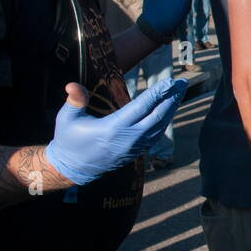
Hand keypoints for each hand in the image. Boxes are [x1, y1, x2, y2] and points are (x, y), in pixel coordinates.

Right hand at [45, 79, 186, 185]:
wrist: (72, 169)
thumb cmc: (69, 140)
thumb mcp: (67, 119)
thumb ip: (75, 100)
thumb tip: (73, 85)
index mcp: (114, 128)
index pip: (142, 107)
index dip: (158, 93)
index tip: (171, 81)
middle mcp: (129, 138)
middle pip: (158, 115)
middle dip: (172, 98)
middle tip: (183, 83)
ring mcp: (134, 147)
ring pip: (159, 126)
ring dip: (171, 109)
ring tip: (179, 94)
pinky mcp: (136, 152)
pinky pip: (155, 135)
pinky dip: (164, 121)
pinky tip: (168, 111)